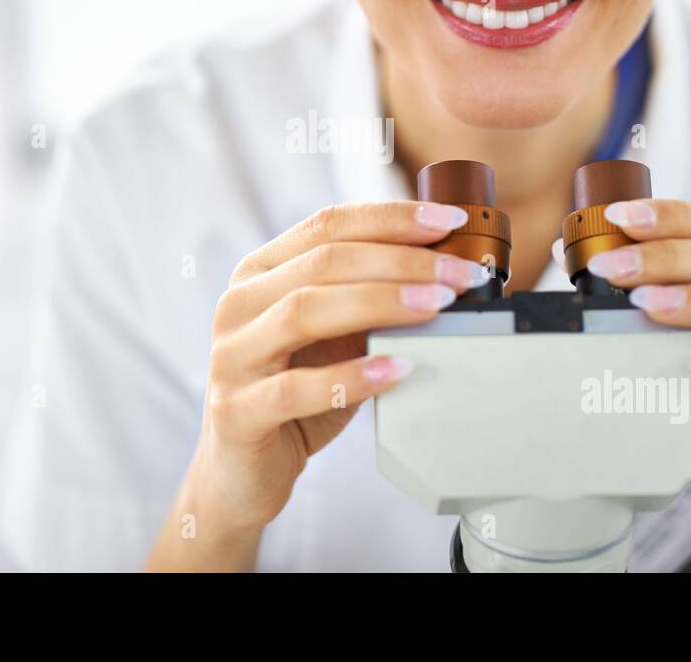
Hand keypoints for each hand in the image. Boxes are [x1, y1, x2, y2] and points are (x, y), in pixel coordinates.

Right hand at [193, 200, 490, 531]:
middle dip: (401, 261)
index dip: (391, 219)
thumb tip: (446, 271)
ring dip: (380, 303)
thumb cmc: (298, 391)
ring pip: (305, 311)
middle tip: (460, 273)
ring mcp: (231, 357)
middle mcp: (238, 304)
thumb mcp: (332, 334)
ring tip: (436, 306)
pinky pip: (296, 389)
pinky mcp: (236, 411)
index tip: (450, 220)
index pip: (327, 225)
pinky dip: (351, 376)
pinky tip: (396, 371)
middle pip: (323, 263)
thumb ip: (367, 298)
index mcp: (259, 272)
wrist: (244, 471)